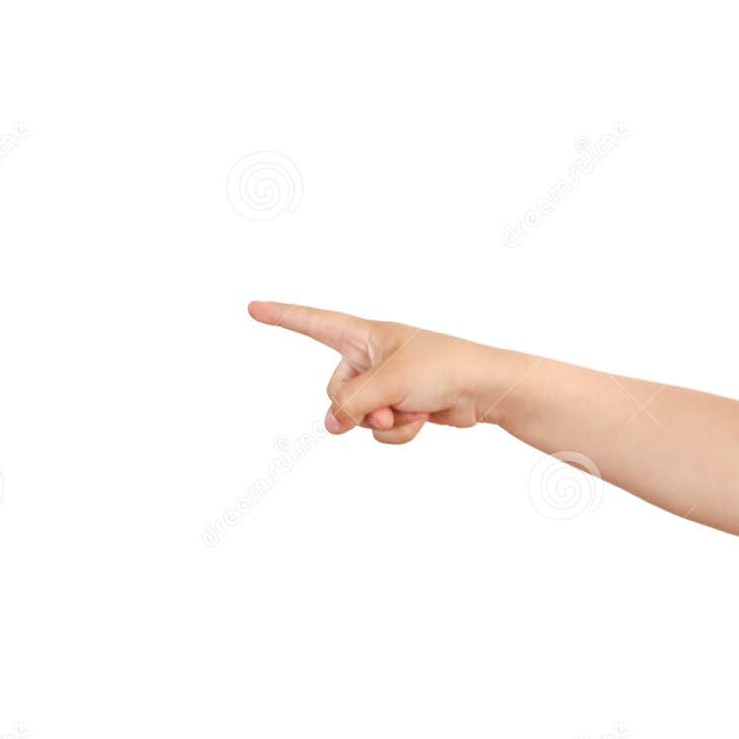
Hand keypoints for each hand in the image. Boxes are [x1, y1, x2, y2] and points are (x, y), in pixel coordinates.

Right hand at [248, 300, 498, 444]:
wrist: (484, 389)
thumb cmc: (442, 368)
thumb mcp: (387, 382)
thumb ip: (350, 404)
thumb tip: (332, 424)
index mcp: (365, 334)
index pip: (314, 323)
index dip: (283, 317)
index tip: (254, 308)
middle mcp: (372, 356)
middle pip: (336, 390)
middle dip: (358, 406)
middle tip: (389, 403)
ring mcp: (386, 383)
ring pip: (358, 415)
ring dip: (383, 421)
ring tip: (412, 408)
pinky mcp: (402, 405)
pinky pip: (381, 429)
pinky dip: (400, 430)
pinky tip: (423, 418)